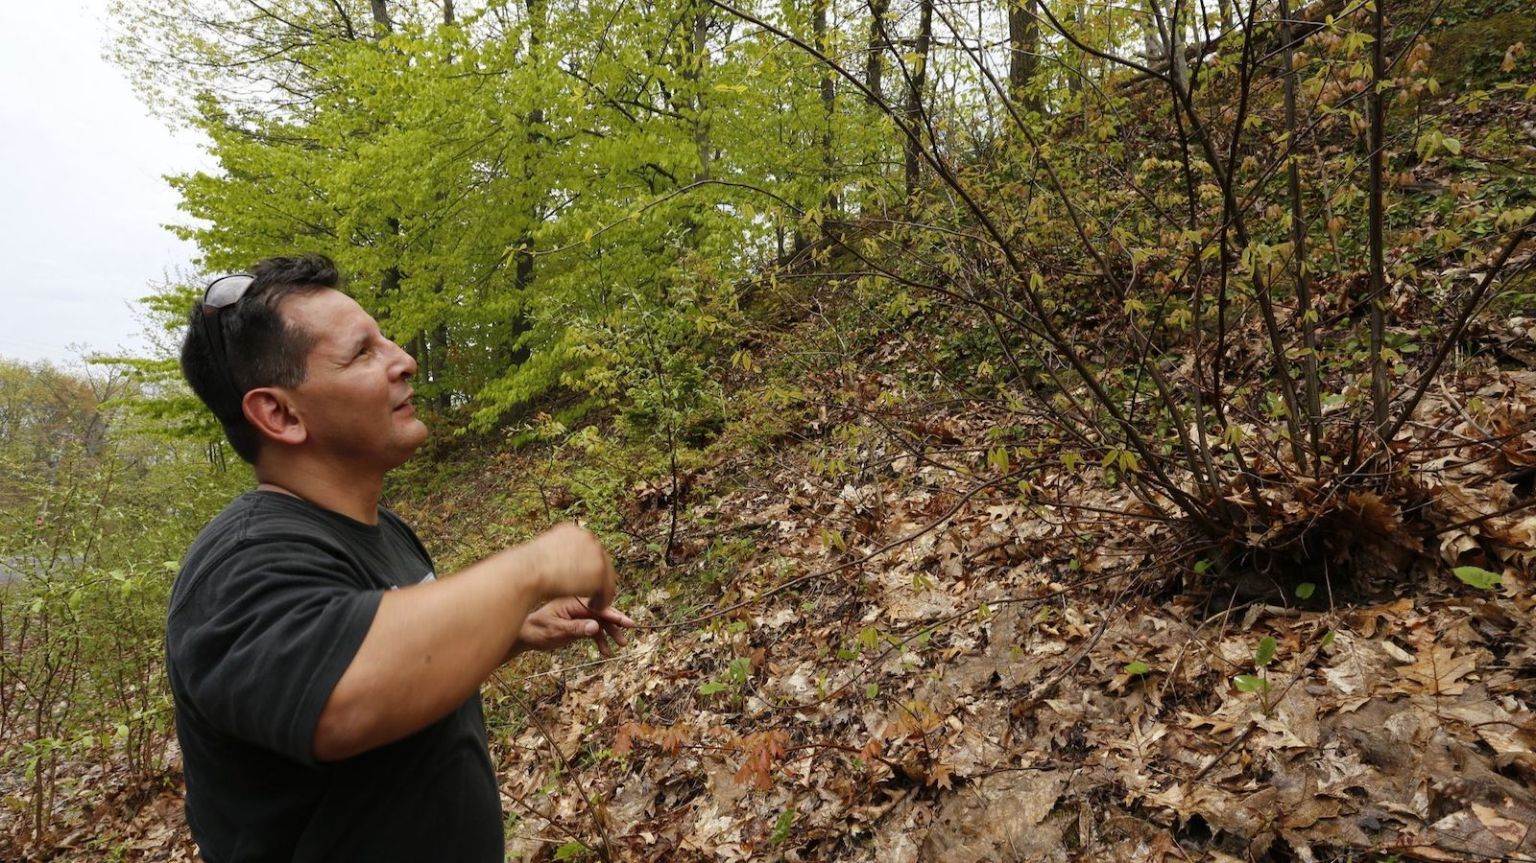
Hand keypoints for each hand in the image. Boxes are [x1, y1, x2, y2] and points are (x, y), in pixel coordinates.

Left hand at [513, 597, 634, 656]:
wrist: (526, 634)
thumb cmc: (538, 629)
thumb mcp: (557, 630)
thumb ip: (576, 628)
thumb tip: (596, 627)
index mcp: (574, 602)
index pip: (599, 607)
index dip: (615, 615)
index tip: (628, 623)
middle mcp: (580, 607)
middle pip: (603, 614)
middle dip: (616, 625)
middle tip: (625, 639)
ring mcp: (580, 615)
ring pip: (601, 622)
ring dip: (610, 634)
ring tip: (619, 646)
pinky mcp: (579, 624)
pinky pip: (594, 630)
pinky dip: (600, 640)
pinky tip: (605, 652)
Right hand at [526, 522, 616, 610]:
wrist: (527, 572)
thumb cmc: (527, 568)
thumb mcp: (544, 554)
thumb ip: (557, 554)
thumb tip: (560, 561)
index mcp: (574, 531)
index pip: (588, 550)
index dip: (587, 567)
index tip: (583, 580)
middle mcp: (588, 538)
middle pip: (600, 560)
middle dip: (597, 577)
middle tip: (594, 592)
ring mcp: (596, 553)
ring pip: (606, 575)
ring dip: (601, 589)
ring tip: (595, 602)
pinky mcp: (600, 571)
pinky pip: (607, 588)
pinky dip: (603, 599)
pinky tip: (594, 607)